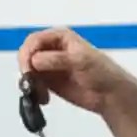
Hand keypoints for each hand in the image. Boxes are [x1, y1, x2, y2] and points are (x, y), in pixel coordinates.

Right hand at [17, 27, 134, 113]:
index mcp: (59, 37)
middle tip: (30, 84)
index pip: (34, 40)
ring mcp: (48, 66)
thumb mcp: (80, 60)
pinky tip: (43, 99)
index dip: (28, 53)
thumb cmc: (101, 72)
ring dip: (29, 83)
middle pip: (27, 54)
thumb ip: (57, 59)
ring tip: (41, 95)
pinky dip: (33, 92)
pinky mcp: (48, 82)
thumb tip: (35, 60)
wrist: (110, 94)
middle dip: (26, 69)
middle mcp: (51, 49)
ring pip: (27, 71)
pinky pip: (32, 84)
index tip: (28, 69)